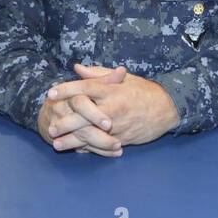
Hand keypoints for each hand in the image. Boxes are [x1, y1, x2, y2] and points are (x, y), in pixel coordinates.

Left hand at [42, 63, 180, 154]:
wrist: (166, 109)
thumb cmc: (143, 91)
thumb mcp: (123, 78)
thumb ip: (98, 74)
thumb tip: (77, 68)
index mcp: (112, 90)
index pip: (84, 88)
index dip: (66, 90)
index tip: (50, 93)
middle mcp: (112, 108)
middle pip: (83, 115)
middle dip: (65, 122)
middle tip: (50, 126)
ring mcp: (117, 125)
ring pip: (90, 134)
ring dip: (71, 140)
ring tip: (56, 144)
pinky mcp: (122, 139)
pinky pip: (101, 145)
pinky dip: (87, 148)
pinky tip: (75, 149)